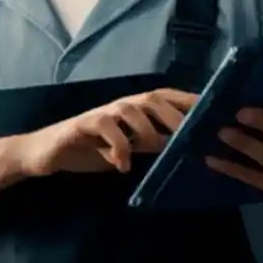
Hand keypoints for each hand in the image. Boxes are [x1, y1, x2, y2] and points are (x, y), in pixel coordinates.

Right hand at [14, 89, 197, 175]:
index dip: (189, 100)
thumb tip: (184, 146)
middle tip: (190, 135)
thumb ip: (150, 144)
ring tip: (154, 148)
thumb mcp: (127, 148)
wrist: (47, 153)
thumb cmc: (89, 149)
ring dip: (146, 129)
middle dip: (174, 114)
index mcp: (133, 110)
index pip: (165, 98)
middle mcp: (119, 106)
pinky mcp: (82, 124)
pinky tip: (122, 165)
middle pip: (152, 98)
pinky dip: (117, 145)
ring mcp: (100, 113)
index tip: (215, 108)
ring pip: (129, 109)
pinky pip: (104, 126)